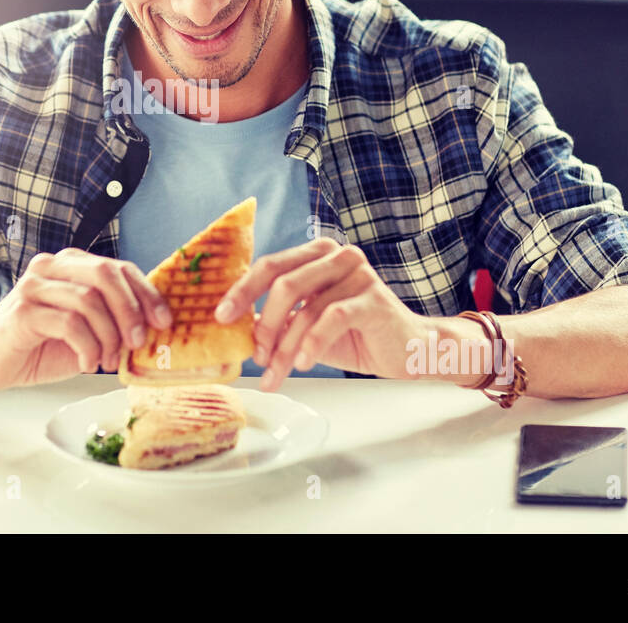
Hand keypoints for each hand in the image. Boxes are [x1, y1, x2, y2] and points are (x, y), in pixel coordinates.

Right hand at [0, 248, 171, 388]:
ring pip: (90, 300)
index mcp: (70, 266)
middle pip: (106, 275)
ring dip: (108, 335)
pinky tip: (87, 363)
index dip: (147, 293)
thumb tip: (153, 328)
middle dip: (131, 310)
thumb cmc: (34, 346)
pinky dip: (88, 346)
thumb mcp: (84, 332)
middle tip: (138, 342)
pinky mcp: (24, 310)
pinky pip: (70, 323)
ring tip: (107, 360)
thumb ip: (111, 321)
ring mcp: (35, 286)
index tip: (164, 322)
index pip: (119, 268)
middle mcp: (52, 267)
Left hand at [213, 238, 423, 390]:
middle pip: (284, 284)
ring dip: (286, 347)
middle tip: (255, 356)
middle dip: (264, 324)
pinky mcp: (373, 300)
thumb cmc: (354, 336)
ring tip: (277, 373)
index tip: (221, 317)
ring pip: (305, 309)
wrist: (407, 351)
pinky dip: (312, 344)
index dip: (242, 291)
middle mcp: (337, 256)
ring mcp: (357, 275)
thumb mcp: (306, 325)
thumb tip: (235, 327)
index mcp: (316, 255)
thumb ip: (277, 319)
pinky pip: (331, 319)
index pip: (270, 266)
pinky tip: (305, 364)